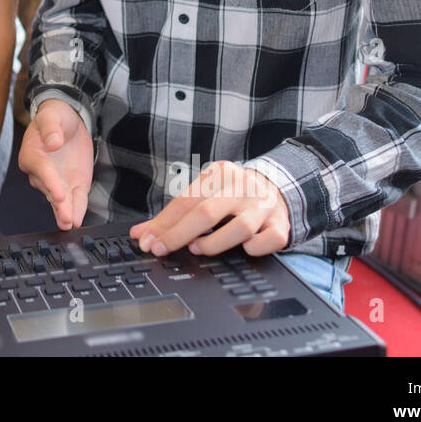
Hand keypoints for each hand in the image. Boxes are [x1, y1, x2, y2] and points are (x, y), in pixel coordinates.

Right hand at [17, 99, 93, 229]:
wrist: (67, 124)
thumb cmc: (55, 117)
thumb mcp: (52, 115)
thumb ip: (51, 127)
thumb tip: (53, 142)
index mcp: (31, 155)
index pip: (42, 170)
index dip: (50, 182)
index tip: (60, 193)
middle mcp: (41, 173)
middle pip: (50, 189)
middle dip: (58, 204)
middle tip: (66, 217)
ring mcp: (57, 182)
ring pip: (61, 199)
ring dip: (65, 211)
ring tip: (70, 223)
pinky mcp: (72, 185)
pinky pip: (75, 199)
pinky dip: (77, 210)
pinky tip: (78, 220)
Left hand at [129, 161, 290, 257]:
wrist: (276, 189)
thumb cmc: (231, 196)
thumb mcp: (204, 195)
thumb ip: (173, 215)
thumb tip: (140, 234)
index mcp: (220, 172)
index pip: (186, 200)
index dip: (164, 223)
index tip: (147, 241)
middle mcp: (243, 186)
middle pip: (207, 212)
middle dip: (179, 234)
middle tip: (161, 249)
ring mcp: (263, 205)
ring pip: (240, 228)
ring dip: (214, 243)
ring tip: (198, 249)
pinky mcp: (280, 223)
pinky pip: (268, 240)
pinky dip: (254, 248)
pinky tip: (243, 249)